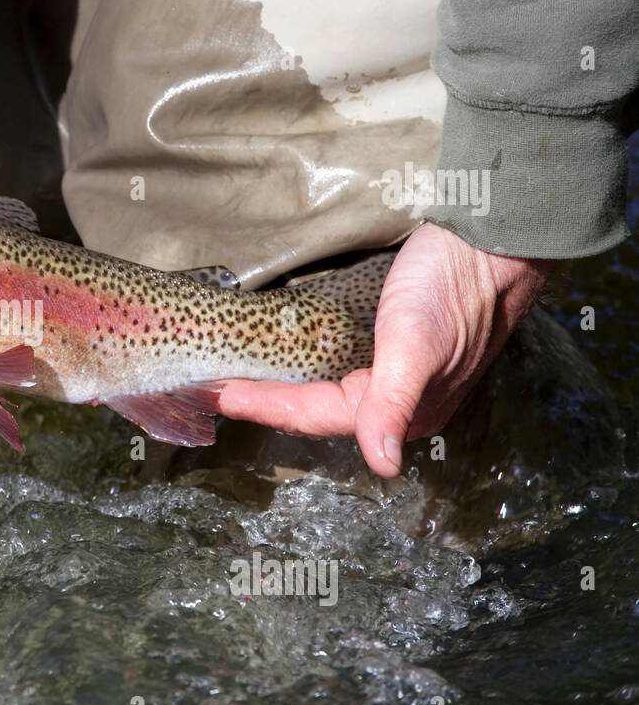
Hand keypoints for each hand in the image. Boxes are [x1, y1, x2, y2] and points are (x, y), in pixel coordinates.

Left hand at [214, 222, 550, 477]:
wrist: (496, 239)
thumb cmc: (454, 286)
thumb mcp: (414, 344)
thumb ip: (392, 405)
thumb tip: (385, 465)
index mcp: (399, 410)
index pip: (309, 415)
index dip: (259, 406)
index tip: (214, 395)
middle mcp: (396, 403)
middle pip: (311, 410)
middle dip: (261, 402)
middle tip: (209, 389)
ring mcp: (396, 377)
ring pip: (321, 393)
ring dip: (277, 389)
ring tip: (234, 378)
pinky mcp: (394, 350)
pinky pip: (335, 370)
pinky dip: (301, 369)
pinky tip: (282, 360)